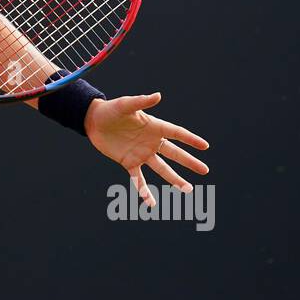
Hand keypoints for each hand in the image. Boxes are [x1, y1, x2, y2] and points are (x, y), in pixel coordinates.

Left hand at [83, 92, 208, 209]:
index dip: (190, 139)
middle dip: (189, 162)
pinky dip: (144, 190)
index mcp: (154, 126)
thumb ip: (142, 102)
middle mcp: (151, 142)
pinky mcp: (129, 162)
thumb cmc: (111, 109)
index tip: (205, 146)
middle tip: (204, 170)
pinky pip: (139, 179)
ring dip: (174, 179)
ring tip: (188, 190)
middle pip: (174, 154)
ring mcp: (142, 154)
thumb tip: (158, 95)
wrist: (93, 121)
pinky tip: (150, 203)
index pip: (176, 133)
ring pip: (162, 169)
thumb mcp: (126, 105)